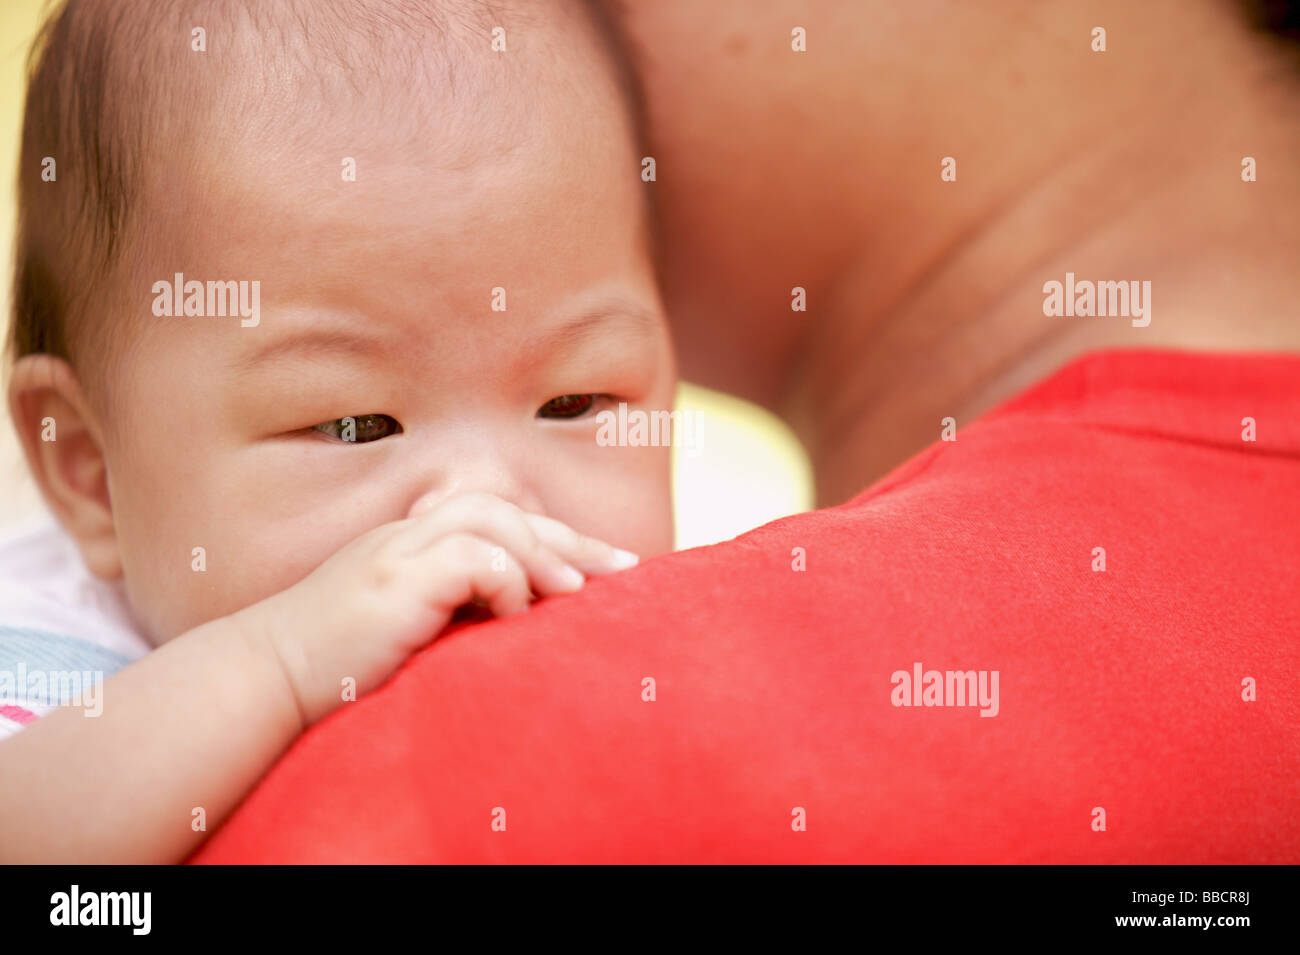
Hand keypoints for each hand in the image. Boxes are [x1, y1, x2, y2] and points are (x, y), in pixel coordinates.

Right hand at [233, 492, 637, 725]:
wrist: (262, 681)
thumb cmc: (334, 669)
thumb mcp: (406, 631)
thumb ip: (452, 613)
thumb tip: (522, 621)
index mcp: (411, 545)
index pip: (496, 520)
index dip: (555, 538)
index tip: (607, 566)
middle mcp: (405, 537)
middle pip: (503, 509)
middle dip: (570, 538)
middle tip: (626, 568)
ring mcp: (395, 553)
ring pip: (490, 518)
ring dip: (540, 555)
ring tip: (574, 594)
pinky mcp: (392, 582)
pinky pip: (471, 557)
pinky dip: (505, 581)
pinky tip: (514, 616)